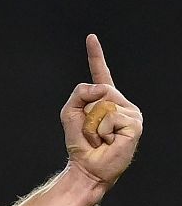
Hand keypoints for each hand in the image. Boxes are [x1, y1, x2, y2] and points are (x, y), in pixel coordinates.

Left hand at [62, 34, 143, 184]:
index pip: (101, 73)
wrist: (87, 167)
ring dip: (94, 125)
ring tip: (100, 137)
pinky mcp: (135, 124)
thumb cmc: (80, 143)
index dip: (96, 55)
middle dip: (87, 113)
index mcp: (105, 99)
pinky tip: (109, 141)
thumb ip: (79, 93)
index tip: (91, 37)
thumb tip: (102, 89)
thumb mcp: (70, 114)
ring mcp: (131, 112)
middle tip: (91, 131)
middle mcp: (121, 103)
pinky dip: (103, 131)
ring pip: (104, 106)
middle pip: (99, 91)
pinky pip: (111, 118)